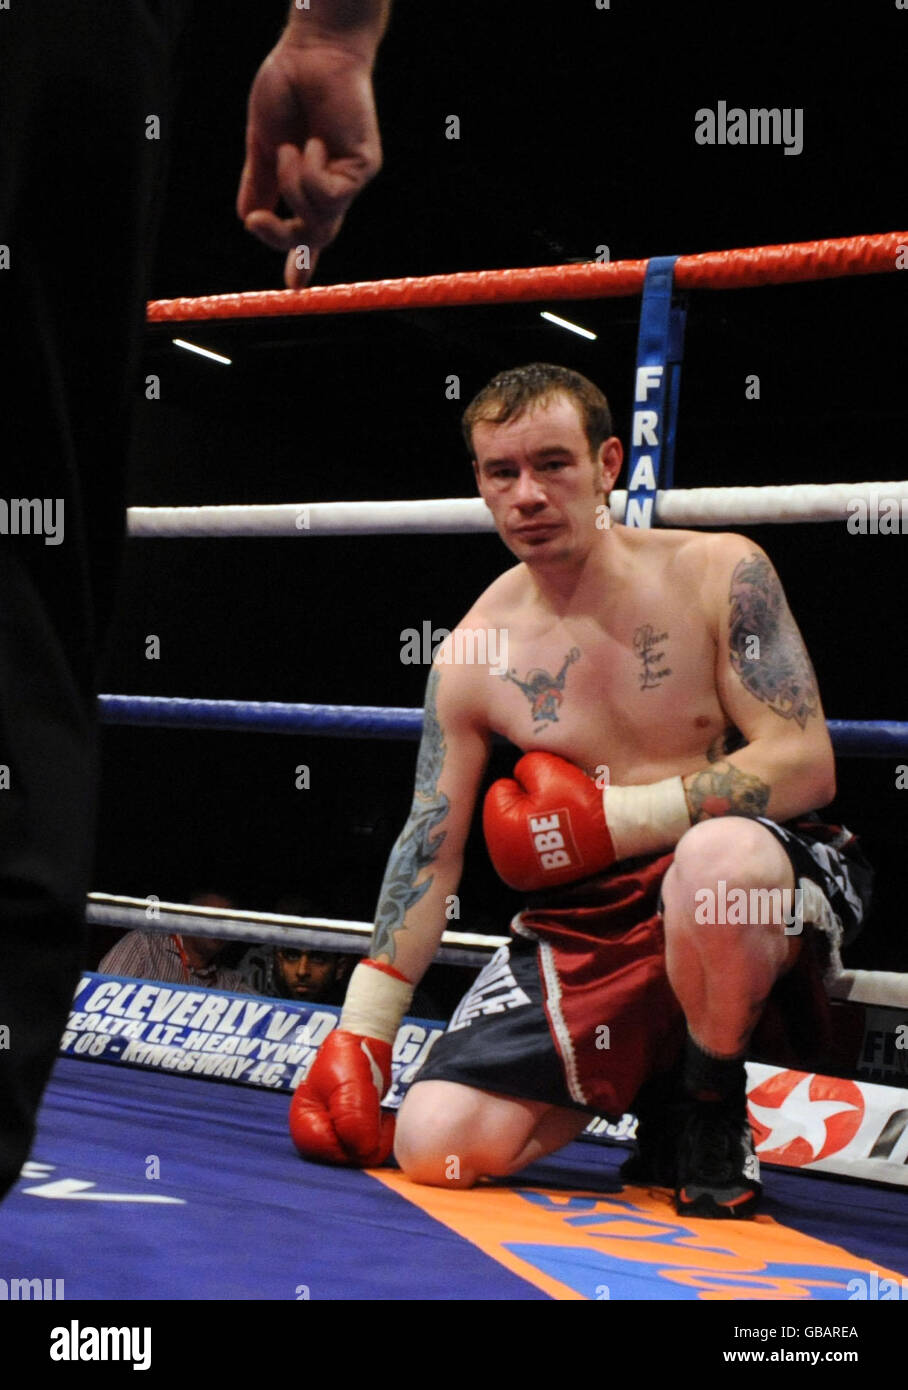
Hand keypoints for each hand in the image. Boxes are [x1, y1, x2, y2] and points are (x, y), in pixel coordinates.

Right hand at [237, 39, 381, 286]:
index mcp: (308, 184)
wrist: (308, 51)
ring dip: (293, 190)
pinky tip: (312, 144)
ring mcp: (350, 178)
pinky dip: (310, 175)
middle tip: (255, 222)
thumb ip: (259, 182)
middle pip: (314, 236)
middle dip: (283, 239)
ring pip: (320, 218)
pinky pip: (331, 195)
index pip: (307, 232)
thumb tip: (247, 217)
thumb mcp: (263, 143)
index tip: (292, 289)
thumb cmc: (287, 88)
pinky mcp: (363, 166)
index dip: (300, 261)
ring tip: (289, 149)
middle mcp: (333, 186)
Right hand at [289, 1027, 394, 1165]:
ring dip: (375, 1138)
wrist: (363, 1045)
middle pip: (342, 1158)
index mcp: (303, 1119)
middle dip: (365, 1140)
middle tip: (376, 1113)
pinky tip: (381, 1120)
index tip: (365, 1117)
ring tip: (378, 1114)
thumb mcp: (350, 1085)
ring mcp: (334, 1136)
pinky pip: (368, 1151)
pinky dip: (380, 1139)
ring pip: (358, 1157)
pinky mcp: (350, 1136)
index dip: (349, 1140)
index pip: (324, 1148)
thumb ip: (354, 1120)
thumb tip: (365, 1152)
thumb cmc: (348, 1059)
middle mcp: (315, 1133)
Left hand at [483, 751, 615, 891]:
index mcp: (500, 832)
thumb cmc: (579, 800)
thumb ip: (520, 768)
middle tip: (557, 808)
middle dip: (526, 805)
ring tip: (562, 822)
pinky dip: (545, 840)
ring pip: (520, 831)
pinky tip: (564, 836)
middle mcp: (505, 862)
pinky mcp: (539, 881)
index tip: (550, 793)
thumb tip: (516, 780)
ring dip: (535, 823)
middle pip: (507, 814)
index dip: (525, 784)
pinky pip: (534, 848)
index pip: (500, 792)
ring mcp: (522, 876)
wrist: (616, 829)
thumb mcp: (543, 767)